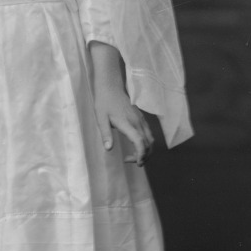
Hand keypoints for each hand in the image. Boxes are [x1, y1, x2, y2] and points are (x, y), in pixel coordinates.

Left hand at [88, 41, 153, 165]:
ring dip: (146, 150)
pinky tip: (135, 145)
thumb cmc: (103, 102)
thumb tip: (108, 149)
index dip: (140, 155)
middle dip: (143, 156)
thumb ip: (106, 134)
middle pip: (148, 143)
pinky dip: (146, 143)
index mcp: (127, 123)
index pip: (140, 142)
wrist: (110, 86)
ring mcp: (140, 120)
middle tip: (131, 162)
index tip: (136, 163)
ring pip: (151, 139)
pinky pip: (148, 133)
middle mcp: (137, 122)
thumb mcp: (100, 118)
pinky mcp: (141, 118)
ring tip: (134, 157)